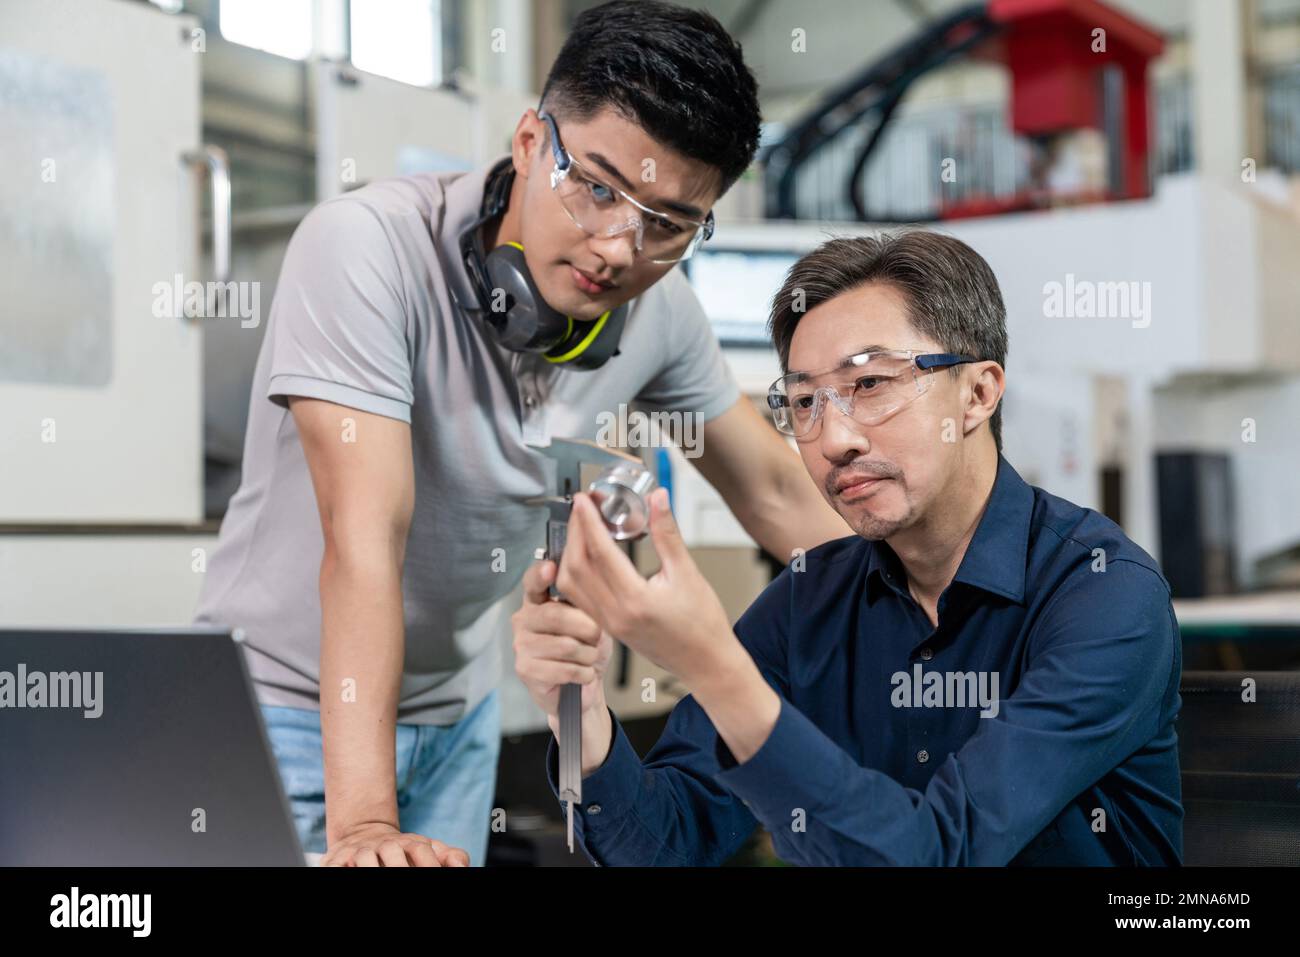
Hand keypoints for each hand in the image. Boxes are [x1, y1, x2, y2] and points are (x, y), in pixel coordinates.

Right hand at [321, 822, 468, 866]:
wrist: (364, 833)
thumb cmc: (404, 850)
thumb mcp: (429, 849)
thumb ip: (450, 856)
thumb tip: (461, 865)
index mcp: (410, 843)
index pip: (420, 850)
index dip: (429, 863)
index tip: (437, 875)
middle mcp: (385, 844)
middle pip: (392, 852)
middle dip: (400, 867)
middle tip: (404, 877)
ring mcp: (361, 850)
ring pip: (364, 858)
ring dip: (370, 868)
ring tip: (377, 874)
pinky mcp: (338, 858)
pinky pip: (336, 864)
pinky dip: (339, 868)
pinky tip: (346, 871)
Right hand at [512, 559, 612, 717]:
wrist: (584, 686)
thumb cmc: (586, 648)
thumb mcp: (591, 621)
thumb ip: (583, 605)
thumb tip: (587, 594)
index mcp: (537, 601)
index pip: (533, 582)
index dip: (540, 574)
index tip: (551, 568)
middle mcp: (523, 619)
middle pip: (555, 615)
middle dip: (587, 628)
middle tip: (598, 637)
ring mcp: (521, 645)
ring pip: (565, 645)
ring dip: (588, 655)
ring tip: (590, 658)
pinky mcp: (524, 669)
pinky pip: (564, 669)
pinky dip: (583, 674)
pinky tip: (583, 674)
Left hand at [555, 487, 737, 687]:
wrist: (707, 664)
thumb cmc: (703, 625)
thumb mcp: (688, 573)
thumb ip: (667, 534)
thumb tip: (657, 498)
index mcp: (635, 600)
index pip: (600, 552)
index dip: (588, 521)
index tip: (584, 500)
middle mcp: (615, 615)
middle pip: (578, 566)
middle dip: (575, 532)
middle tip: (581, 508)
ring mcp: (609, 624)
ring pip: (572, 584)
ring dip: (570, 553)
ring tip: (581, 528)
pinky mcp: (609, 628)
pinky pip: (579, 599)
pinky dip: (574, 573)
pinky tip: (583, 556)